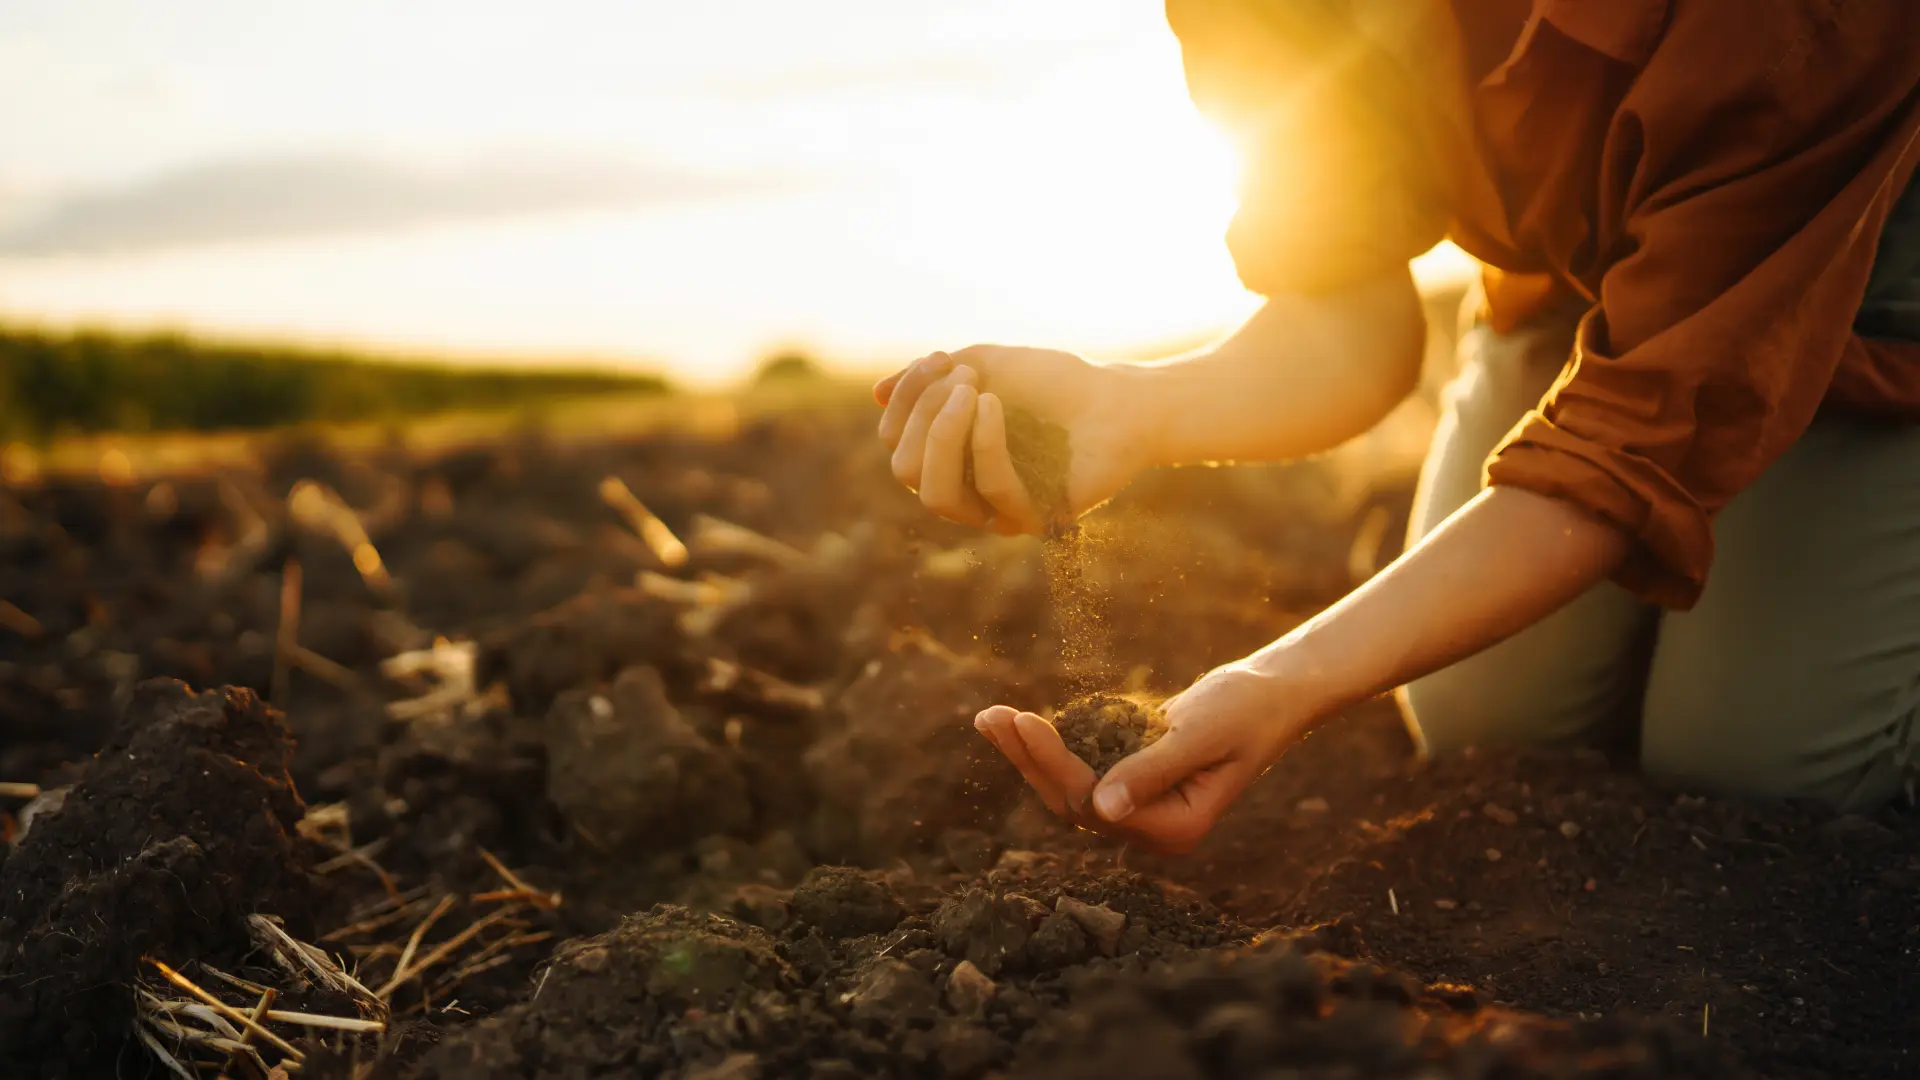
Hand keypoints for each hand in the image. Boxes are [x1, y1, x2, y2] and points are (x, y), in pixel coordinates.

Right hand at [873, 345, 1154, 533]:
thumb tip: (877, 395)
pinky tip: (994, 405)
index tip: (939, 358)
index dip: (905, 400)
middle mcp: (965, 491)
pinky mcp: (1034, 519)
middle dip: (923, 415)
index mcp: (948, 457)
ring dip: (942, 436)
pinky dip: (986, 443)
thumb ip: (931, 380)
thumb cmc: (1055, 383)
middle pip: (906, 470)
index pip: (896, 442)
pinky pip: (992, 491)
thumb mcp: (985, 366)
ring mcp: (997, 512)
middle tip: (965, 376)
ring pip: (936, 495)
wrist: (1122, 399)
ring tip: (973, 390)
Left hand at [972, 662, 1307, 854]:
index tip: (1023, 721)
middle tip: (988, 717)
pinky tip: (1016, 721)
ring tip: (989, 717)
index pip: (1096, 803)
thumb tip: (1101, 807)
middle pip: (1072, 801)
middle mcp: (1152, 827)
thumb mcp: (1201, 735)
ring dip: (1028, 752)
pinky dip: (1051, 743)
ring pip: (1069, 786)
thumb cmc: (1246, 711)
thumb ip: (1153, 771)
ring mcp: (1141, 806)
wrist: (1272, 692)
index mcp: (1174, 830)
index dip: (1055, 764)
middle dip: (1028, 759)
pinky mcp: (1131, 779)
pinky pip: (1081, 766)